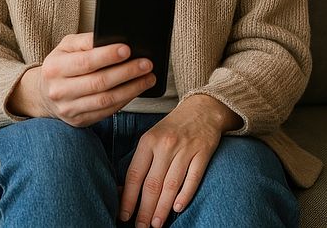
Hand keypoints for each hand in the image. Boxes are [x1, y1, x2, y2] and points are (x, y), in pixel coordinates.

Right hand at [13, 33, 155, 125]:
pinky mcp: (79, 121)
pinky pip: (107, 111)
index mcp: (54, 68)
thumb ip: (85, 41)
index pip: (85, 62)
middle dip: (126, 72)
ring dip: (131, 89)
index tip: (127, 49)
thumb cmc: (61, 64)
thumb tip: (111, 39)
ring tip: (148, 78)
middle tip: (146, 64)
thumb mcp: (66, 47)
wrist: (44, 93)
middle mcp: (59, 90)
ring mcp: (69, 109)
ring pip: (106, 100)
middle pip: (98, 82)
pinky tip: (135, 90)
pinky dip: (125, 100)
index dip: (107, 56)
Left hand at [120, 94, 241, 227]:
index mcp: (148, 141)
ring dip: (163, 207)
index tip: (123, 214)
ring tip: (156, 223)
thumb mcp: (151, 138)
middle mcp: (165, 146)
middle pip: (153, 183)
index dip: (128, 197)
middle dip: (145, 209)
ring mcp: (185, 150)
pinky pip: (193, 178)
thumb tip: (125, 190)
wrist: (202, 109)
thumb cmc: (172, 128)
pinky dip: (185, 194)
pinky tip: (178, 208)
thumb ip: (142, 161)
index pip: (135, 174)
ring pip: (171, 184)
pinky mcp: (203, 153)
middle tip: (140, 227)